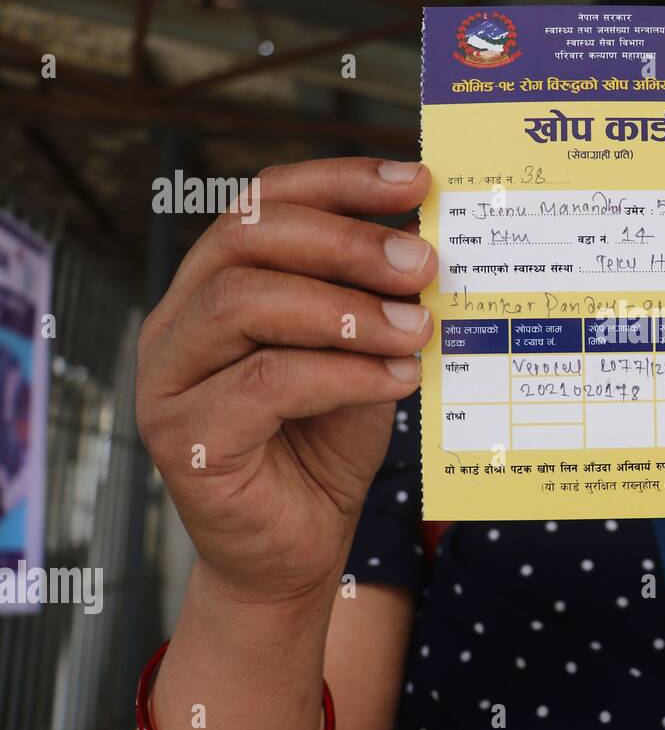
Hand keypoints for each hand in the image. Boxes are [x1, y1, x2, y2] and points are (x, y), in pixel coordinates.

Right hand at [136, 157, 436, 607]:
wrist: (297, 550)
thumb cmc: (326, 444)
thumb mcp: (361, 357)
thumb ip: (375, 304)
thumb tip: (429, 244)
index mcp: (217, 284)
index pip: (265, 202)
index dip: (340, 181)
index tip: (416, 179)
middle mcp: (179, 319)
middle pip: (249, 239)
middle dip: (348, 243)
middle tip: (424, 264)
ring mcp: (170, 377)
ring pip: (247, 303)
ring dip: (348, 310)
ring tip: (418, 329)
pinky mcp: (186, 437)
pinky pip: (266, 381)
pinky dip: (344, 373)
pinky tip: (399, 380)